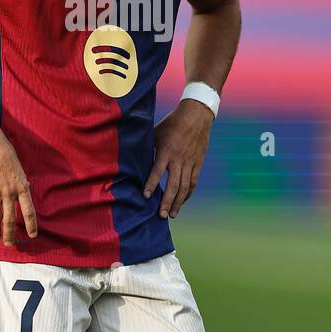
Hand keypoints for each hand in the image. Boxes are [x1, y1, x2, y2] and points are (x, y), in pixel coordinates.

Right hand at [0, 124, 37, 246]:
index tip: (32, 235)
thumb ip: (20, 183)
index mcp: (21, 186)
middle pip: (11, 218)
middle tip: (9, 244)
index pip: (29, 211)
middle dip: (10, 234)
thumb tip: (24, 192)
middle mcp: (9, 192)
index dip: (31, 225)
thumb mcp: (18, 169)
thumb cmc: (5, 154)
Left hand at [144, 98, 213, 219]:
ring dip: (178, 202)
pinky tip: (182, 202)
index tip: (146, 196)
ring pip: (185, 187)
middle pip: (173, 185)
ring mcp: (190, 162)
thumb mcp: (156, 133)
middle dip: (167, 201)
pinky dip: (188, 193)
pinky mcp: (198, 163)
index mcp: (166, 150)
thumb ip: (147, 148)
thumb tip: (132, 159)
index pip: (157, 171)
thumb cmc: (172, 123)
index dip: (151, 184)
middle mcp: (179, 159)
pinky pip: (193, 182)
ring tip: (172, 214)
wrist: (196, 116)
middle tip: (161, 215)